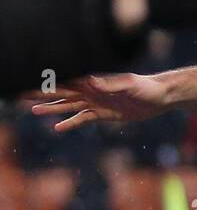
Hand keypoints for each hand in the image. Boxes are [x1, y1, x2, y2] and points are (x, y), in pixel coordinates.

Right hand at [27, 73, 168, 131]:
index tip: (29, 82)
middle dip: (43, 94)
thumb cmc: (146, 86)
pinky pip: (83, 119)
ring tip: (33, 110)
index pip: (66, 82)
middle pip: (62, 93)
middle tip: (21, 96)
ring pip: (69, 106)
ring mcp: (97, 102)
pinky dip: (71, 123)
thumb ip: (109, 83)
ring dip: (52, 108)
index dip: (48, 82)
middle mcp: (92, 91)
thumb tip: (89, 82)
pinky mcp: (104, 114)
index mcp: (94, 81)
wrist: (161, 96)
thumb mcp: (129, 84)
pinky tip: (57, 127)